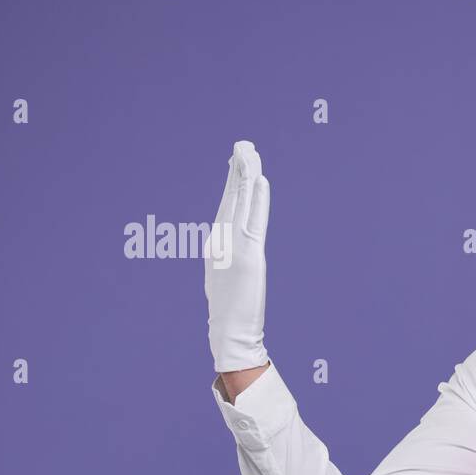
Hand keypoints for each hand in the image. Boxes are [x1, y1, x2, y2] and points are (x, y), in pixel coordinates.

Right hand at [204, 140, 270, 372]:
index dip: (233, 182)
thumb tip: (231, 247)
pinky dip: (256, 198)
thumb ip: (229, 258)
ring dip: (247, 175)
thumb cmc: (230, 311)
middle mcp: (221, 240)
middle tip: (243, 144)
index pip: (227, 206)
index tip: (238, 161)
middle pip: (232, 198)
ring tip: (250, 152)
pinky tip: (259, 180)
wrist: (230, 331)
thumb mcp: (227, 277)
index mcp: (216, 244)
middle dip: (238, 170)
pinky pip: (253, 219)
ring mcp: (233, 246)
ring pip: (241, 203)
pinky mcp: (248, 255)